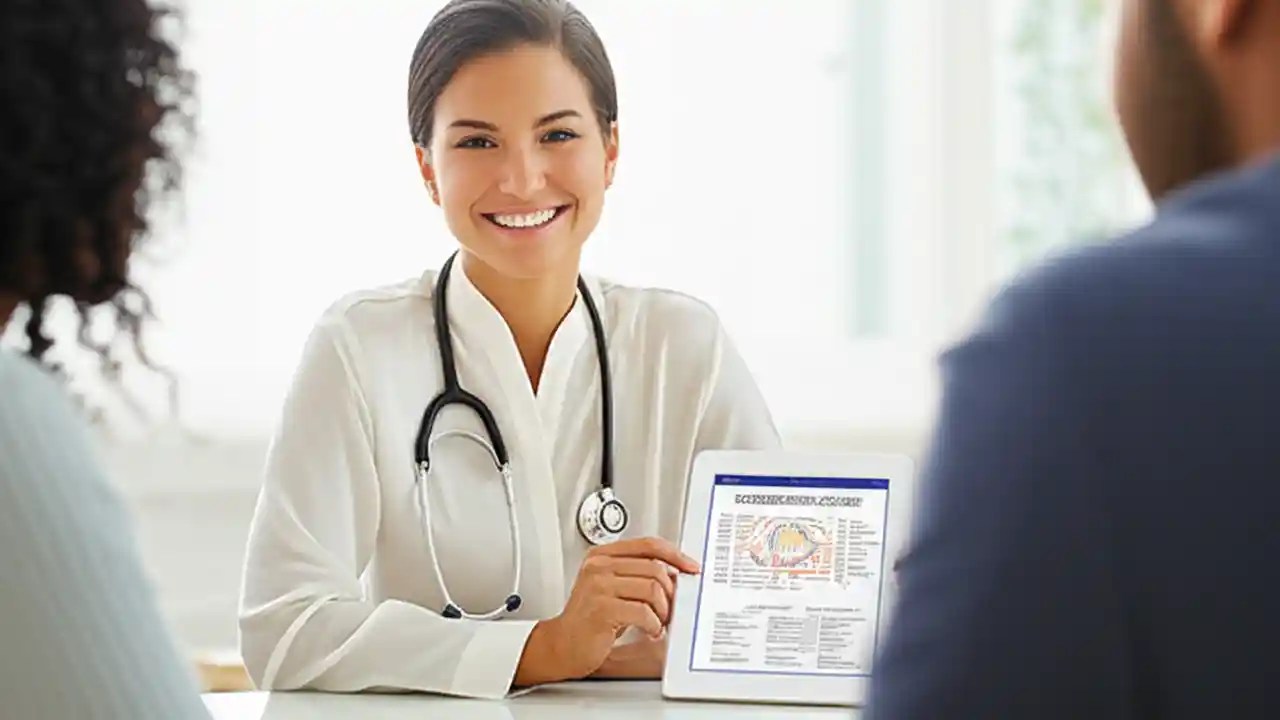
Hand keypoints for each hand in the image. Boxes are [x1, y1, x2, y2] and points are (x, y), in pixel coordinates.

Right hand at [549, 537, 698, 678]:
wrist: (562, 646)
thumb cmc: (589, 619)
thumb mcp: (611, 588)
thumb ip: (636, 574)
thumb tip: (673, 575)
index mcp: (601, 556)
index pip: (648, 545)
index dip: (675, 554)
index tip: (690, 567)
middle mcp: (598, 567)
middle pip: (655, 568)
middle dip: (670, 593)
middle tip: (669, 609)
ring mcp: (598, 586)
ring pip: (653, 589)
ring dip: (663, 611)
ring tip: (658, 622)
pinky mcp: (602, 609)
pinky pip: (644, 612)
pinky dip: (654, 625)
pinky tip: (649, 630)